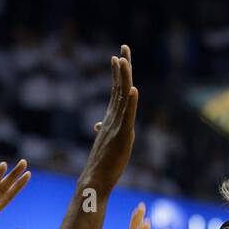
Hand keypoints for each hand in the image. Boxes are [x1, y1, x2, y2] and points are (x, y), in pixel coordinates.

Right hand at [81, 45, 138, 196]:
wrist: (94, 181)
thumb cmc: (100, 166)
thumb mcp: (106, 143)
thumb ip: (104, 130)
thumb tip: (97, 124)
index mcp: (111, 119)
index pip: (117, 91)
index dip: (118, 73)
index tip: (118, 56)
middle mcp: (113, 118)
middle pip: (120, 87)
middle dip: (122, 66)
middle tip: (124, 46)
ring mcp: (116, 126)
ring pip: (121, 98)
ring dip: (124, 78)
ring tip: (123, 59)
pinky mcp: (121, 137)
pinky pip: (127, 117)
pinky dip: (130, 103)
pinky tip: (133, 90)